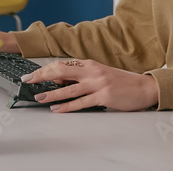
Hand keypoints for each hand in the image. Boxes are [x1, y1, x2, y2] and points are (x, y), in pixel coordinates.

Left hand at [22, 58, 158, 111]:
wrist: (144, 87)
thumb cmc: (121, 82)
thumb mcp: (99, 74)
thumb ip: (81, 76)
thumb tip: (59, 81)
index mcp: (89, 64)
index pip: (62, 64)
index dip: (45, 69)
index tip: (32, 74)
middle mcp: (92, 71)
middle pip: (61, 71)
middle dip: (42, 76)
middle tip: (28, 81)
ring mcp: (98, 83)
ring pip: (69, 89)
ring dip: (52, 94)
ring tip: (40, 98)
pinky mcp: (104, 96)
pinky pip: (81, 102)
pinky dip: (67, 106)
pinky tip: (57, 109)